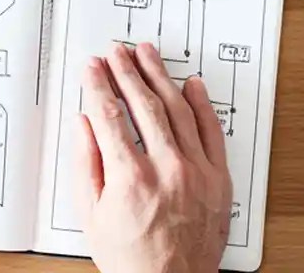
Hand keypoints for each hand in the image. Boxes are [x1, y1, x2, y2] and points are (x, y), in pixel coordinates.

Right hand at [76, 43, 230, 272]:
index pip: (110, 114)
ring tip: (147, 54)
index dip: (98, 84)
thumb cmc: (131, 257)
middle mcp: (168, 170)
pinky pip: (212, 132)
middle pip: (144, 105)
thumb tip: (84, 125)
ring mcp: (197, 173)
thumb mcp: (90, 212)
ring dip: (160, 76)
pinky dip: (202, 104)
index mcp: (131, 178)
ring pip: (178, 110)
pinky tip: (191, 83)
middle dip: (126, 71)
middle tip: (116, 51)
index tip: (92, 67)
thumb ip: (85, 163)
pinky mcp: (218, 179)